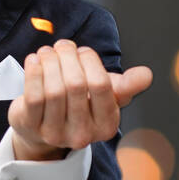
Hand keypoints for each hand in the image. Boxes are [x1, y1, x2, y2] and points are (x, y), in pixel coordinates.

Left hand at [7, 38, 152, 160]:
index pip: (101, 85)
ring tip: (48, 51)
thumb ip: (126, 85)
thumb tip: (146, 75)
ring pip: (53, 90)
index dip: (90, 61)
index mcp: (106, 125)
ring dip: (50, 62)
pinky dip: (33, 73)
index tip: (83, 51)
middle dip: (68, 57)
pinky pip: (33, 96)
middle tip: (63, 45)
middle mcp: (83, 134)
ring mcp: (55, 134)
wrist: (42, 128)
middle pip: (75, 85)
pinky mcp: (32, 128)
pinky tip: (34, 60)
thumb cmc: (78, 105)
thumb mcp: (106, 96)